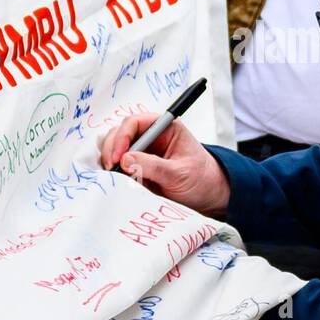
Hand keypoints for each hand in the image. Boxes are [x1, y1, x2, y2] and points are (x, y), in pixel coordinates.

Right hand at [99, 113, 229, 216]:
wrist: (207, 196)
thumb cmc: (201, 178)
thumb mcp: (179, 173)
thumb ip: (153, 166)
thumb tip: (126, 160)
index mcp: (165, 128)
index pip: (135, 123)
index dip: (123, 136)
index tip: (119, 156)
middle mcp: (151, 137)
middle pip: (120, 134)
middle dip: (112, 149)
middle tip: (112, 168)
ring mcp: (142, 152)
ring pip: (116, 149)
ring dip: (111, 161)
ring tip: (115, 176)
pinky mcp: (137, 168)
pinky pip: (119, 166)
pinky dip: (114, 172)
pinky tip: (118, 181)